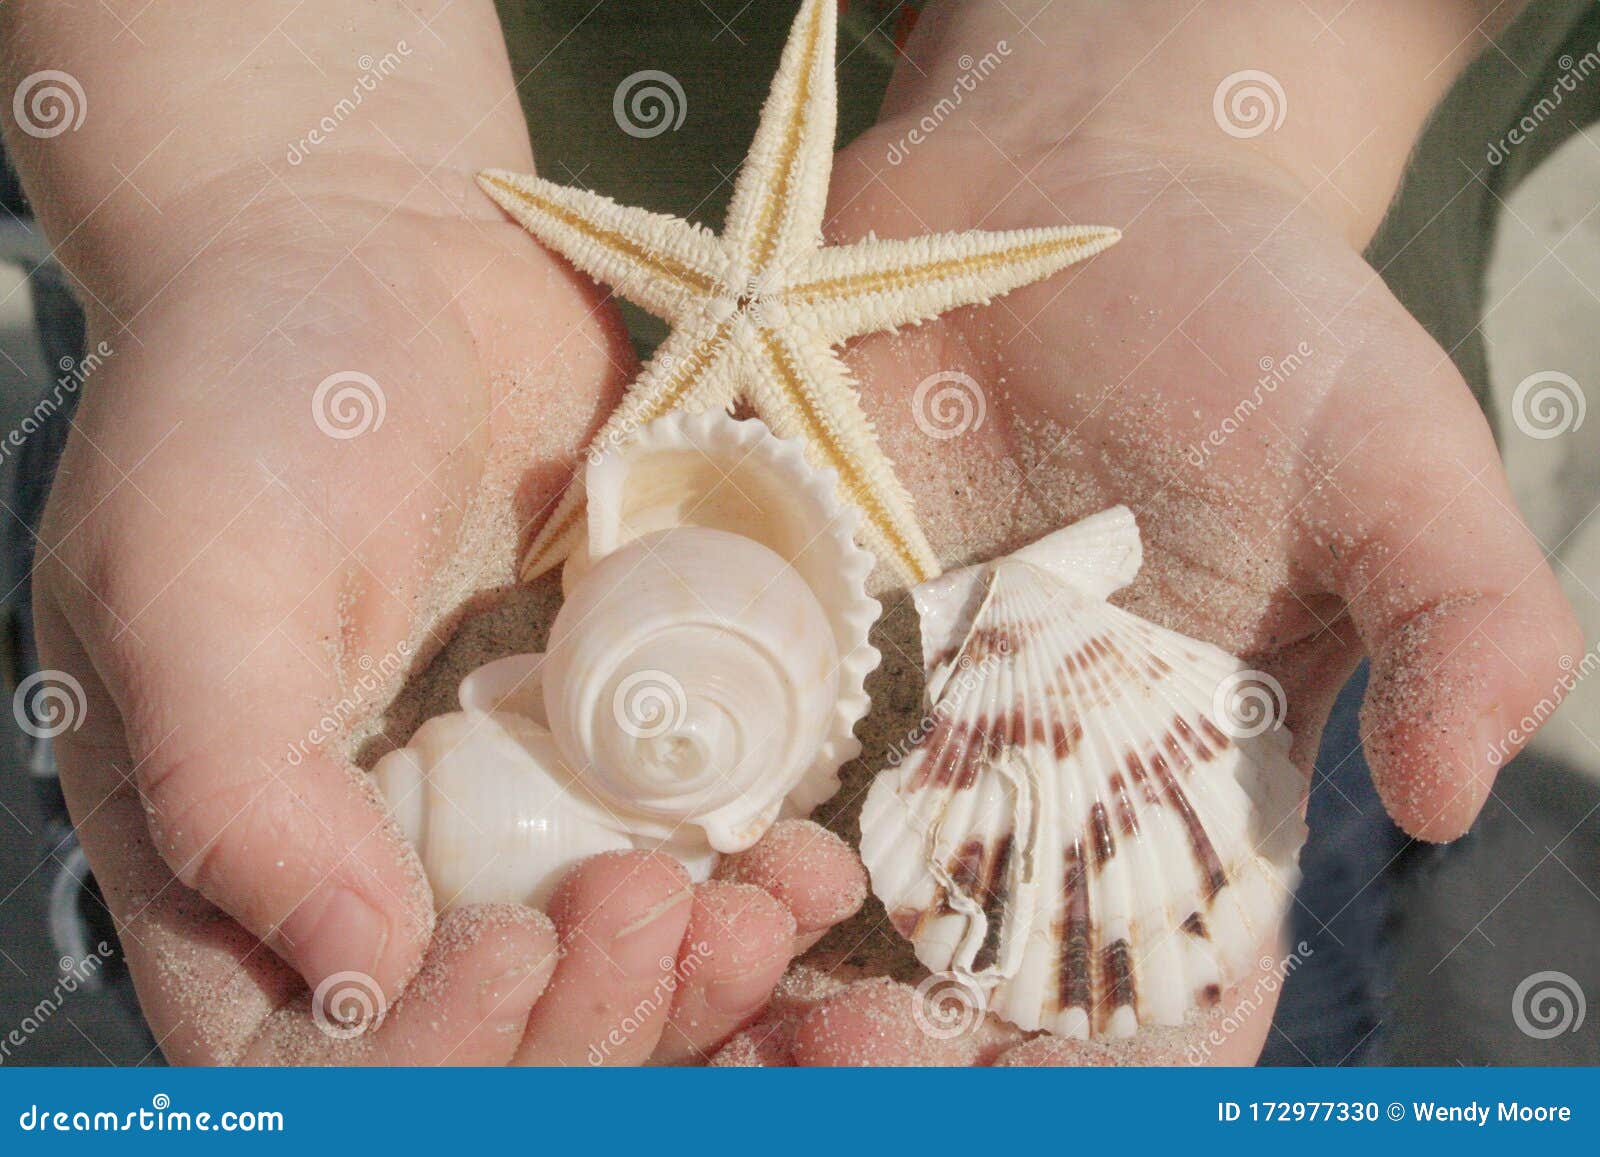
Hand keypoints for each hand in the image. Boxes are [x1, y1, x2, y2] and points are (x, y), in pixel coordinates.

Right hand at [14, 0, 860, 1063]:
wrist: (383, 252)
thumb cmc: (246, 400)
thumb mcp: (191, 582)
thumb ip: (237, 785)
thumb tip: (349, 972)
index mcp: (241, 862)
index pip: (320, 1060)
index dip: (435, 1055)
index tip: (521, 956)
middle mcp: (378, 860)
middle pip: (500, 1035)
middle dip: (604, 1020)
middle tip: (677, 925)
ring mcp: (510, 805)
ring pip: (616, 970)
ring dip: (706, 978)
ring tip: (772, 910)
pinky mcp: (620, 734)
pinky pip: (698, 858)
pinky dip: (759, 888)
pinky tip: (810, 862)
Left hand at [795, 0, 1580, 1061]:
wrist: (1070, 185)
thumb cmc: (1252, 320)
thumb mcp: (1392, 454)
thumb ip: (1459, 616)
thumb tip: (1454, 796)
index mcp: (1184, 767)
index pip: (1165, 962)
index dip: (1119, 1046)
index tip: (1045, 1075)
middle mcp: (1035, 766)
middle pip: (978, 962)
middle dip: (919, 1035)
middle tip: (859, 1045)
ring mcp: (900, 701)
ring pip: (834, 889)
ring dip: (783, 960)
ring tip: (747, 975)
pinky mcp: (793, 618)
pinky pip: (731, 751)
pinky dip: (699, 823)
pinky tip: (665, 865)